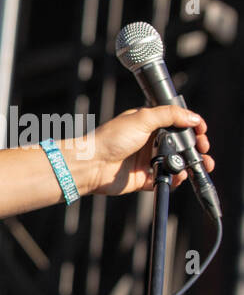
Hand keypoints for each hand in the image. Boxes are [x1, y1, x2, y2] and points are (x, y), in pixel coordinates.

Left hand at [86, 105, 212, 196]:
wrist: (90, 165)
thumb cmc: (110, 139)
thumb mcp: (142, 118)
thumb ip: (170, 115)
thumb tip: (193, 118)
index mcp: (148, 124)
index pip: (177, 123)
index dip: (192, 127)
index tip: (202, 132)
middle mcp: (148, 142)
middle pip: (180, 144)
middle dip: (195, 147)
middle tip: (203, 151)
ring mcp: (146, 160)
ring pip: (175, 163)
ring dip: (189, 165)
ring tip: (200, 165)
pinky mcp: (143, 178)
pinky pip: (164, 179)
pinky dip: (175, 179)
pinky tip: (179, 176)